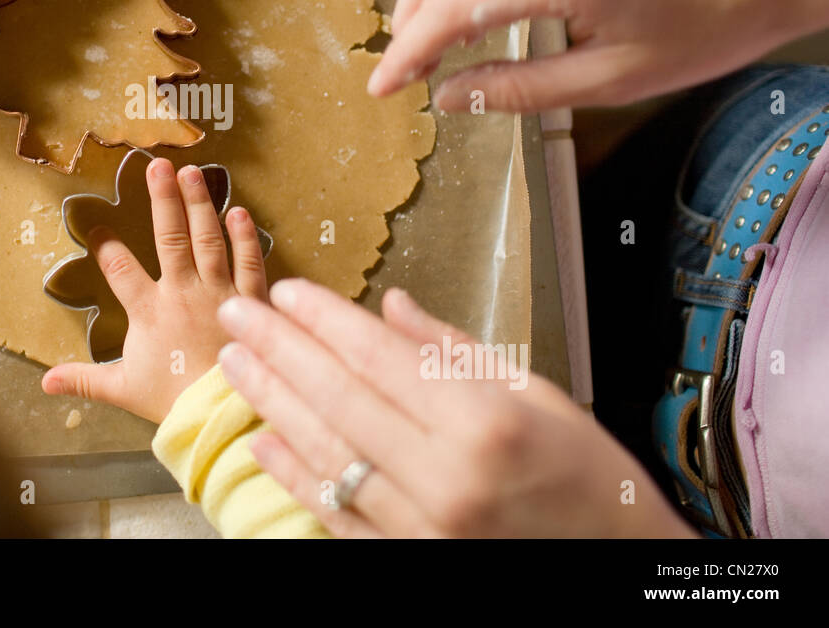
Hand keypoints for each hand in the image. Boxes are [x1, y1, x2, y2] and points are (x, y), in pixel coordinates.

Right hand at [42, 157, 269, 423]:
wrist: (223, 414)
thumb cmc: (174, 400)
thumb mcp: (122, 389)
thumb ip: (84, 379)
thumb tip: (44, 382)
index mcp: (149, 312)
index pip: (121, 271)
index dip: (107, 247)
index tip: (98, 226)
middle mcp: (183, 294)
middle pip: (170, 238)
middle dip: (162, 199)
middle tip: (156, 165)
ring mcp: (219, 293)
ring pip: (208, 239)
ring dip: (199, 204)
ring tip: (191, 173)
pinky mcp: (251, 300)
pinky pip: (249, 262)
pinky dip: (245, 237)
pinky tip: (239, 211)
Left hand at [216, 279, 696, 537]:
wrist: (621, 566)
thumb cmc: (589, 478)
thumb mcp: (537, 395)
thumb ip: (453, 351)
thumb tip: (390, 307)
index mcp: (485, 425)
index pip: (379, 358)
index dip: (325, 320)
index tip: (288, 291)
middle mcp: (447, 480)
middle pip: (338, 400)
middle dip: (279, 349)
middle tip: (239, 313)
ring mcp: (422, 528)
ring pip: (325, 454)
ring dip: (271, 404)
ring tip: (235, 362)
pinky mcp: (407, 561)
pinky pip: (335, 513)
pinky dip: (295, 476)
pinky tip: (261, 442)